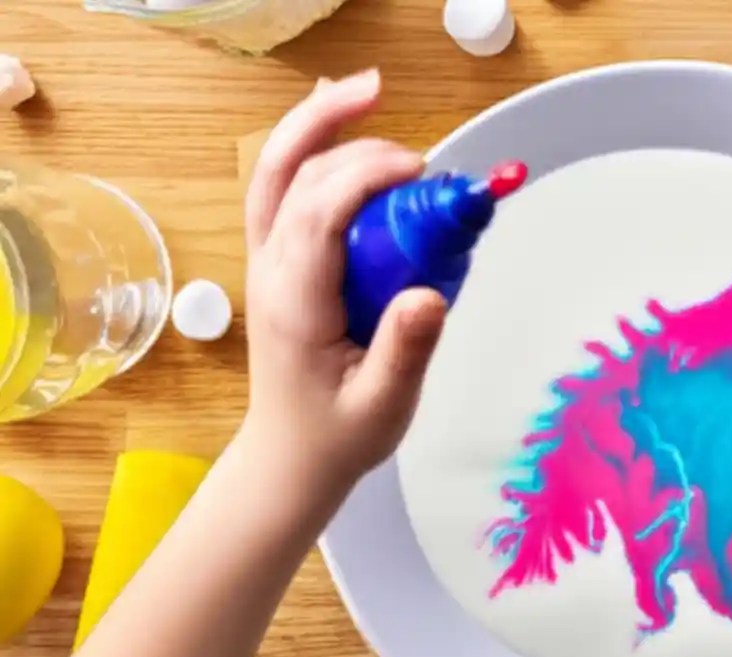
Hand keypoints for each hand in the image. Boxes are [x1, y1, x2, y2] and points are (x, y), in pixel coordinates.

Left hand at [242, 68, 444, 487]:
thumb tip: (431, 295)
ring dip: (317, 127)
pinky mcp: (279, 262)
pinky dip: (308, 150)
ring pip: (277, 173)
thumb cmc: (338, 434)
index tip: (421, 172)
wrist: (291, 457)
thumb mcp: (384, 404)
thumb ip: (406, 349)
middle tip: (396, 115)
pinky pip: (282, 191)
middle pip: (290, 177)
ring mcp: (269, 263)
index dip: (365, 176)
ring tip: (365, 92)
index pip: (319, 214)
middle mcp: (272, 272)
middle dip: (341, 133)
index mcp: (295, 304)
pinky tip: (338, 127)